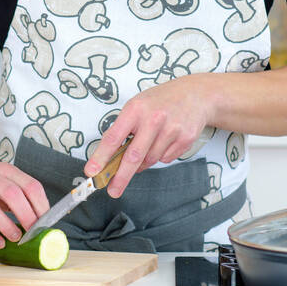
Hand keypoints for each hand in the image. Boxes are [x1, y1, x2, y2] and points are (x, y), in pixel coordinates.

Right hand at [0, 152, 49, 248]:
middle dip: (27, 216)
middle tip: (34, 232)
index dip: (41, 205)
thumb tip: (37, 219)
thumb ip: (17, 193)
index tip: (46, 221)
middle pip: (12, 194)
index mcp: (5, 170)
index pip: (30, 185)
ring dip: (7, 226)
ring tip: (16, 237)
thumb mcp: (2, 177)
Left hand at [83, 74, 216, 197]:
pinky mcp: (185, 139)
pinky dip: (160, 155)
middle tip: (112, 191)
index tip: (91, 172)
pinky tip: (166, 139)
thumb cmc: (160, 102)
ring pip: (150, 160)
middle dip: (121, 177)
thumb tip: (112, 159)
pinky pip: (165, 159)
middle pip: (133, 156)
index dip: (101, 157)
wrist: (196, 94)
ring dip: (144, 161)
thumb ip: (125, 129)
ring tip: (149, 143)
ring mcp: (172, 129)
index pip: (114, 137)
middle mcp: (154, 118)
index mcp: (136, 108)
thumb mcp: (138, 106)